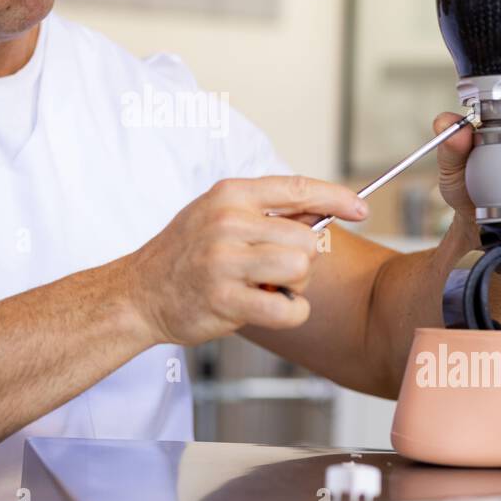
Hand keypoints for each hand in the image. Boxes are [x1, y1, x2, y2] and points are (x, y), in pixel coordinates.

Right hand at [124, 176, 367, 345]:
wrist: (139, 292)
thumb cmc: (185, 253)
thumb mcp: (217, 214)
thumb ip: (266, 211)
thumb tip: (323, 210)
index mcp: (230, 194)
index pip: (297, 188)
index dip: (337, 197)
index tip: (361, 208)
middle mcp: (227, 222)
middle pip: (307, 237)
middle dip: (303, 258)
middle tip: (277, 269)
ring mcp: (224, 261)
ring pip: (300, 268)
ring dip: (294, 285)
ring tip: (268, 286)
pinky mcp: (225, 300)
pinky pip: (288, 308)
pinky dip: (290, 313)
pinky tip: (270, 308)